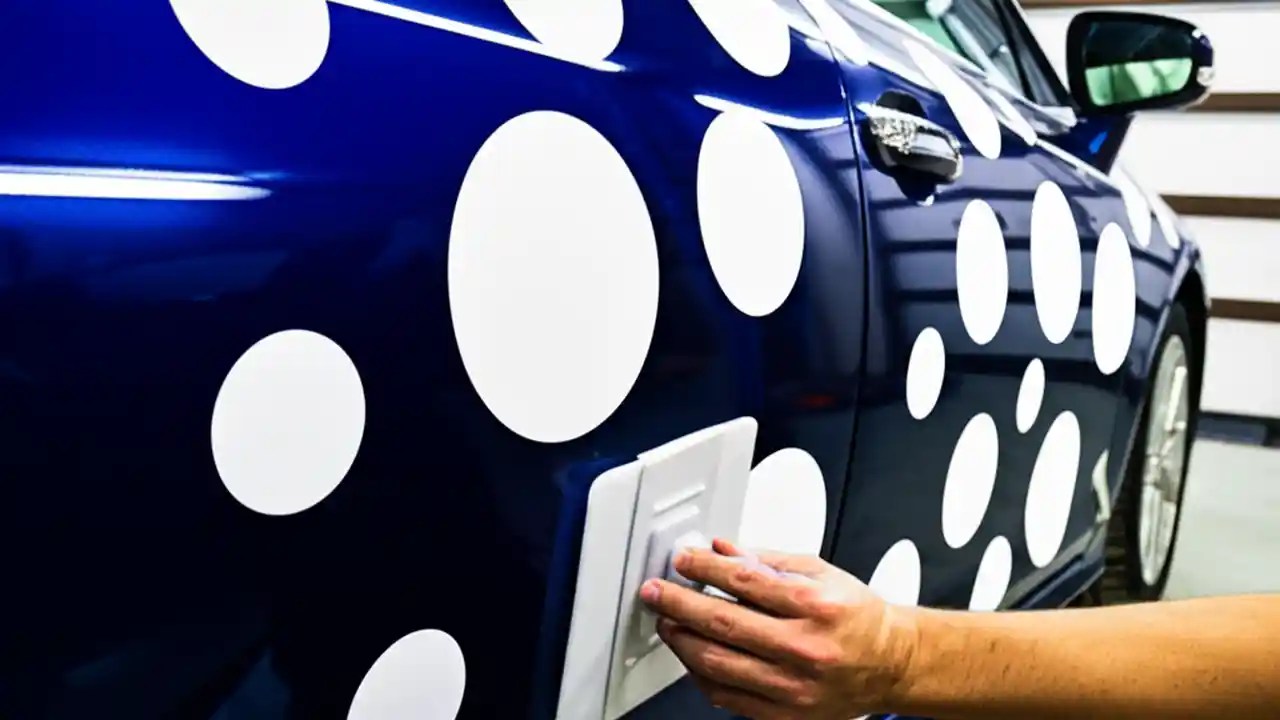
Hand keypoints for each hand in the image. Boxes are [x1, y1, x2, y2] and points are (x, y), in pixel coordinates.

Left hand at [638, 539, 918, 718]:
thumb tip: (720, 549)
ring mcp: (793, 686)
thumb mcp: (818, 572)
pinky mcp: (785, 715)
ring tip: (668, 623)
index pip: (743, 580)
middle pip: (723, 622)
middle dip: (678, 603)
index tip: (682, 561)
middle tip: (657, 592)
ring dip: (682, 640)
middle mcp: (804, 647)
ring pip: (717, 663)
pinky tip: (692, 656)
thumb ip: (766, 560)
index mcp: (815, 605)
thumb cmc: (857, 616)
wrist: (891, 663)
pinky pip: (727, 696)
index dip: (703, 568)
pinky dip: (701, 675)